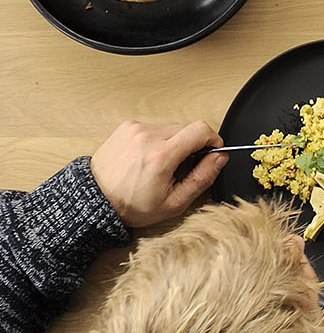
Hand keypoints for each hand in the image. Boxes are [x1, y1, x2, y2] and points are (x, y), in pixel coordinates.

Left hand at [89, 120, 225, 228]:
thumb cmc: (130, 205)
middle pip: (188, 128)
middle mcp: (147, 136)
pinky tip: (147, 158)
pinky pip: (155, 127)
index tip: (210, 153)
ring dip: (174, 143)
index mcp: (160, 156)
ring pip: (172, 127)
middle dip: (192, 145)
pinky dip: (157, 140)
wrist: (93, 201)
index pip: (201, 130)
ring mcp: (135, 129)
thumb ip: (202, 178)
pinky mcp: (127, 127)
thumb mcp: (173, 203)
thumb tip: (220, 157)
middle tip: (181, 166)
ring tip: (160, 164)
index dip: (213, 140)